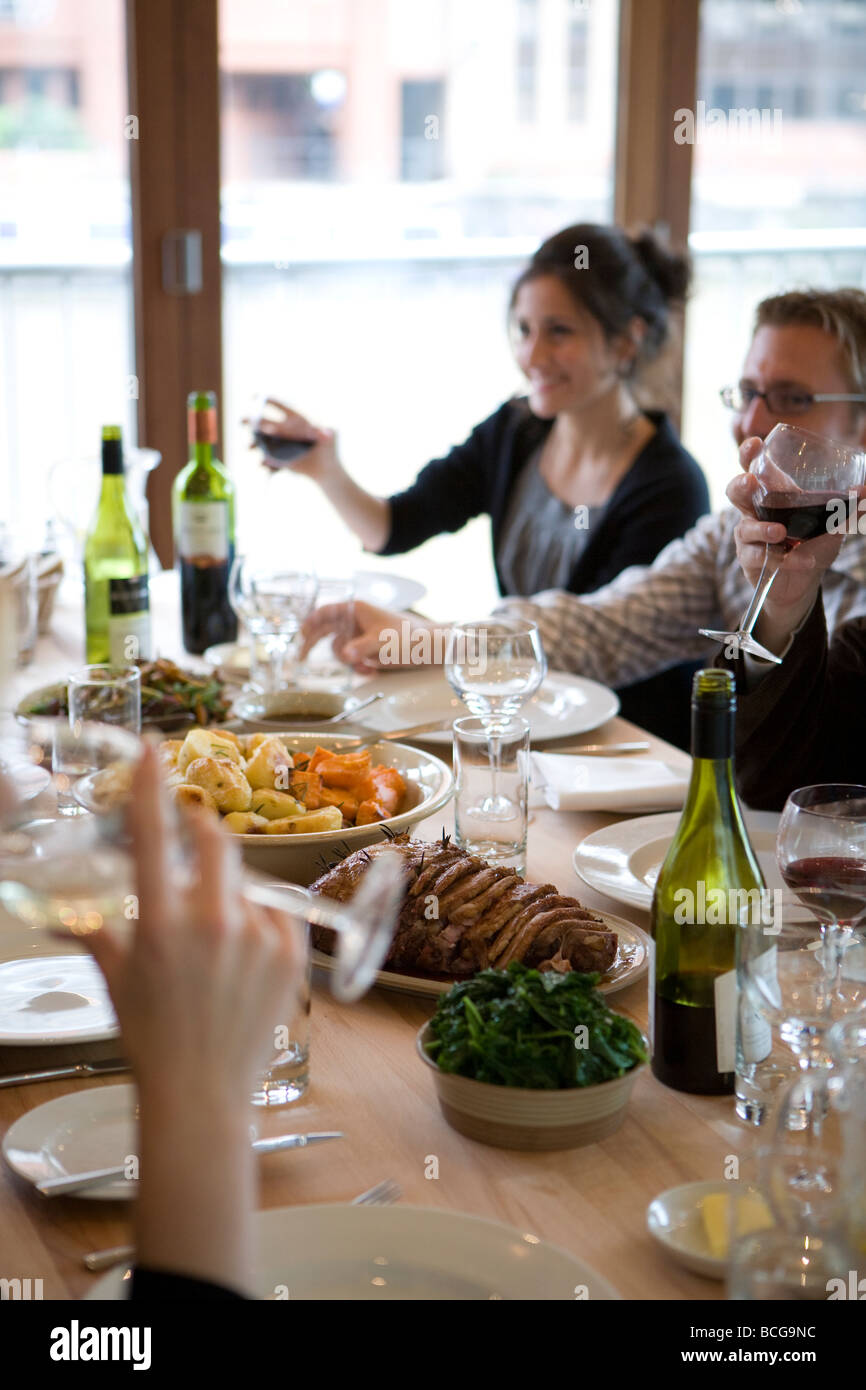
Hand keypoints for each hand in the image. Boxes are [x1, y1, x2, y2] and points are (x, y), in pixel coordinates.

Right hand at [87, 744, 301, 1109]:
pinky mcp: (292, 953)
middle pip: (214, 841)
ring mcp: (258, 937)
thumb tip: (68, 909)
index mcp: (162, 925)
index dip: (151, 785)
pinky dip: (259, 920)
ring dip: (228, 892)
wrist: (201, 1093)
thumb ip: (96, 931)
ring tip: (214, 941)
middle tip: (190, 844)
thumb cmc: (151, 1037)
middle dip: (200, 833)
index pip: (155, 835)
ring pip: (245, 881)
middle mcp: (214, 923)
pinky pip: (276, 912)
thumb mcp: (116, 978)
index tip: (153, 749)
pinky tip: (241, 955)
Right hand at [247, 398, 338, 481]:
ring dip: (252, 443)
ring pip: (261, 442)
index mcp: (293, 419)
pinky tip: (264, 465)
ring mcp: (277, 446)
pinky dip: (266, 464)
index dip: (265, 400)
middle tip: (242, 420)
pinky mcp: (277, 461)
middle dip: (250, 420)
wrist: (326, 470)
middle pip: (262, 422)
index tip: (253, 396)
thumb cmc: (329, 448)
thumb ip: (328, 432)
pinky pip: (268, 461)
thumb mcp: (331, 437)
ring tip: (249, 446)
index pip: (278, 406)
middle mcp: (281, 430)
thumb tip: (328, 431)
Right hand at [300, 600, 439, 673]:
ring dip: (349, 661)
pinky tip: (372, 670)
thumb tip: (344, 655)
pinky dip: (360, 666)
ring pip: (341, 648)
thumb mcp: (383, 643)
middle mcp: (356, 619)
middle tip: (302, 659)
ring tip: (367, 668)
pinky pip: (354, 657)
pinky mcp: (369, 646)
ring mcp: (362, 633)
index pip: (325, 612)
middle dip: (317, 645)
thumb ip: (361, 648)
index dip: (310, 622)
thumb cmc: (409, 638)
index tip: (300, 634)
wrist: (431, 647)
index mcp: (357, 609)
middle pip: (327, 630)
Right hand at [727, 436, 847, 653]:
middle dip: (740, 485)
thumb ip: (848, 506)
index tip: (754, 444)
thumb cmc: (812, 542)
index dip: (748, 454)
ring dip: (762, 529)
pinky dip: (784, 560)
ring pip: (745, 528)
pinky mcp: (750, 559)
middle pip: (736, 492)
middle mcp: (755, 511)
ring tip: (781, 533)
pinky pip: (761, 557)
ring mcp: (749, 535)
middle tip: (750, 482)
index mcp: (772, 493)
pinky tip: (802, 560)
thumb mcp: (833, 522)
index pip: (753, 467)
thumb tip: (865, 489)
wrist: (803, 580)